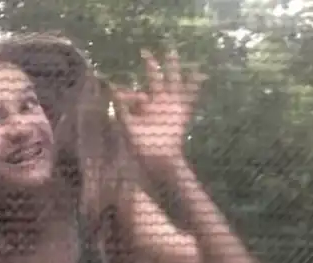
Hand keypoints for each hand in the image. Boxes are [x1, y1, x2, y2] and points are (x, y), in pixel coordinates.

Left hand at [111, 50, 203, 181]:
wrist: (161, 160)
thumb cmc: (143, 148)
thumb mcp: (129, 129)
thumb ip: (121, 111)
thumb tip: (112, 93)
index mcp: (144, 108)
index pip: (136, 94)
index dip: (127, 95)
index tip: (117, 93)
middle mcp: (157, 103)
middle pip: (155, 79)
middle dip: (151, 66)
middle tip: (145, 52)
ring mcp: (171, 105)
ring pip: (172, 81)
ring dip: (172, 67)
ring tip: (172, 51)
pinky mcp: (182, 112)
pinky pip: (189, 96)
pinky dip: (195, 85)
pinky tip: (200, 73)